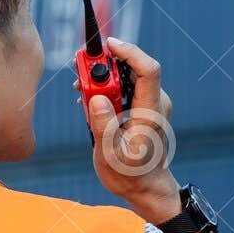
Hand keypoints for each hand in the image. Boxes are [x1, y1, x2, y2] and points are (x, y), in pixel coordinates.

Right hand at [81, 38, 181, 222]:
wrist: (145, 188)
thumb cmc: (130, 175)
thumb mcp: (110, 154)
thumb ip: (103, 125)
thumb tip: (97, 98)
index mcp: (150, 113)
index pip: (148, 70)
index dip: (129, 52)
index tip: (108, 45)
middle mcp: (154, 104)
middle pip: (132, 70)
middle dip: (105, 65)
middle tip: (79, 68)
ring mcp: (150, 106)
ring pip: (126, 78)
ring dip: (102, 79)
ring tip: (80, 90)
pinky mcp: (143, 108)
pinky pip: (125, 89)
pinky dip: (106, 89)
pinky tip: (91, 100)